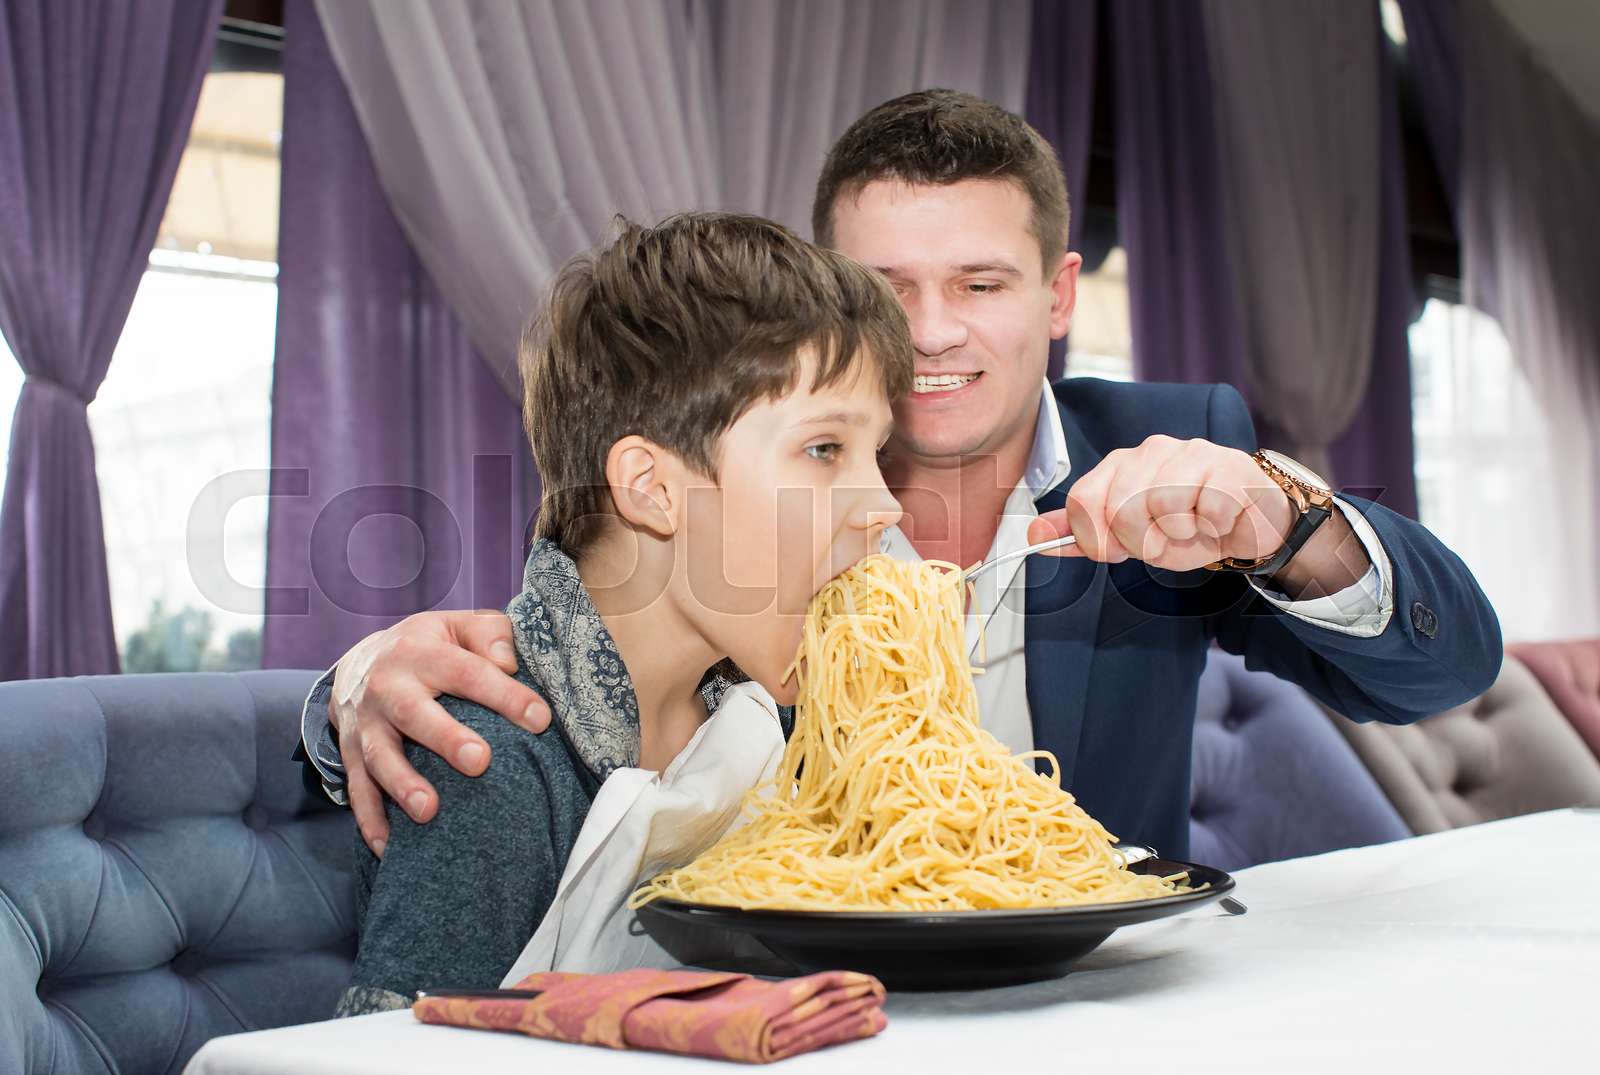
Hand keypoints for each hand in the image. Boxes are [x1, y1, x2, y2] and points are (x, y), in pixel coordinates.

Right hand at [332, 610, 550, 856]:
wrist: (359, 661)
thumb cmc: (430, 646)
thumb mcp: (458, 625)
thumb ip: (490, 634)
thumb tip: (508, 662)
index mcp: (421, 652)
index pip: (467, 671)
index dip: (504, 694)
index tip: (540, 719)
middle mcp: (387, 687)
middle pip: (414, 713)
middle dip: (445, 738)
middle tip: (480, 761)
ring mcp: (366, 725)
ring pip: (381, 757)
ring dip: (403, 785)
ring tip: (429, 811)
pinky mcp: (352, 756)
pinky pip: (358, 792)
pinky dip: (371, 821)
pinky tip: (390, 848)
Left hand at [1026, 436, 1294, 571]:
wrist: (1250, 523)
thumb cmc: (1189, 526)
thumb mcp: (1128, 536)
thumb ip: (1082, 533)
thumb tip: (1034, 534)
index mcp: (1121, 464)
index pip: (1082, 500)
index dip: (1097, 537)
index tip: (1118, 549)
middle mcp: (1152, 450)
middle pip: (1119, 509)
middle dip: (1141, 542)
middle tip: (1164, 540)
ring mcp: (1192, 454)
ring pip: (1161, 506)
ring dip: (1178, 536)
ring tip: (1193, 528)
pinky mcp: (1228, 467)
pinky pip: (1204, 510)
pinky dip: (1211, 529)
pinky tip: (1218, 521)